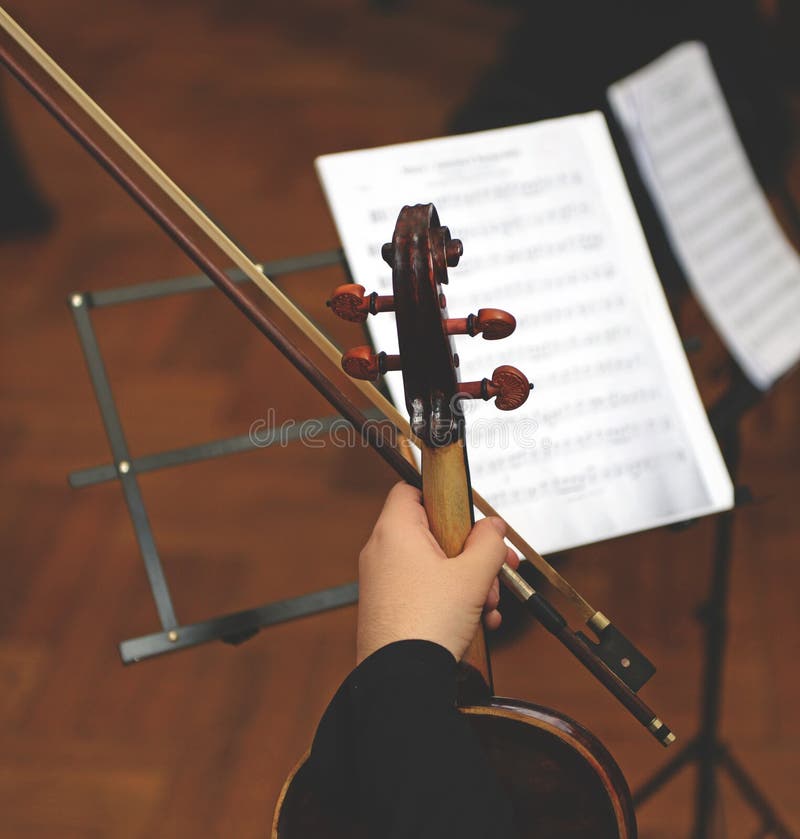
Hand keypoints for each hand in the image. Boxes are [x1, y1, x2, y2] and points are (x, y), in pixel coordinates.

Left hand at [356, 482, 519, 663]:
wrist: (402, 681)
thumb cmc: (428, 624)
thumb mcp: (472, 575)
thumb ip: (489, 542)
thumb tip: (493, 526)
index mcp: (395, 531)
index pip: (411, 489)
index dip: (443, 496)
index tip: (470, 514)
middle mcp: (382, 552)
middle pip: (433, 532)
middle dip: (471, 551)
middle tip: (497, 566)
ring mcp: (383, 582)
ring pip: (434, 566)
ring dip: (468, 581)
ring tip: (489, 604)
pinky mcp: (389, 608)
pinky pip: (425, 591)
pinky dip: (452, 600)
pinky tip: (479, 621)